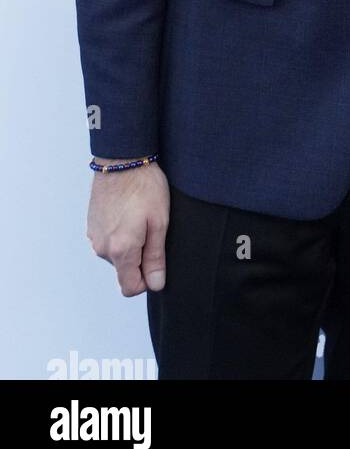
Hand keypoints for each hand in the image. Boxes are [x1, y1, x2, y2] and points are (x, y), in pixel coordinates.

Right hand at [87, 160, 169, 295]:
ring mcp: (94, 237)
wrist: (122, 159)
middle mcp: (102, 248)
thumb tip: (156, 284)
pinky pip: (108, 240)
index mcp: (121, 250)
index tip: (157, 260)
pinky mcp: (91, 225)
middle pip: (124, 270)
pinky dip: (119, 233)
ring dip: (130, 244)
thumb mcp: (159, 222)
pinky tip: (129, 212)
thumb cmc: (145, 188)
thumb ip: (156, 257)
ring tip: (141, 216)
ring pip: (116, 254)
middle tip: (153, 229)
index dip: (147, 280)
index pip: (130, 288)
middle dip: (140, 258)